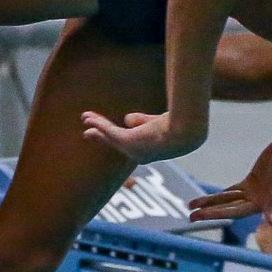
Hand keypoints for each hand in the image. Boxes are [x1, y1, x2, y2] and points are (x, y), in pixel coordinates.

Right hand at [81, 111, 204, 162]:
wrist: (185, 131)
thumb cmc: (179, 127)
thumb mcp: (160, 121)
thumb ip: (142, 120)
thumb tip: (126, 119)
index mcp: (150, 152)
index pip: (132, 143)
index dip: (121, 136)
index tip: (111, 132)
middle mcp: (139, 155)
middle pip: (116, 141)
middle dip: (102, 135)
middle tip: (88, 132)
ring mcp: (132, 150)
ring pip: (111, 135)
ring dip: (97, 124)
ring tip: (85, 116)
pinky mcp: (126, 141)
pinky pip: (109, 130)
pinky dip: (98, 123)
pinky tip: (88, 117)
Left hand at [188, 138, 271, 223]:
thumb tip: (271, 223)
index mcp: (263, 203)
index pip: (235, 211)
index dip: (217, 214)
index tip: (201, 216)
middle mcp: (256, 201)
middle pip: (227, 208)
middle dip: (209, 212)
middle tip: (190, 216)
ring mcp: (253, 192)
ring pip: (226, 200)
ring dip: (209, 203)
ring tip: (190, 206)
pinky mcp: (250, 182)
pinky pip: (231, 191)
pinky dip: (220, 195)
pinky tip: (206, 199)